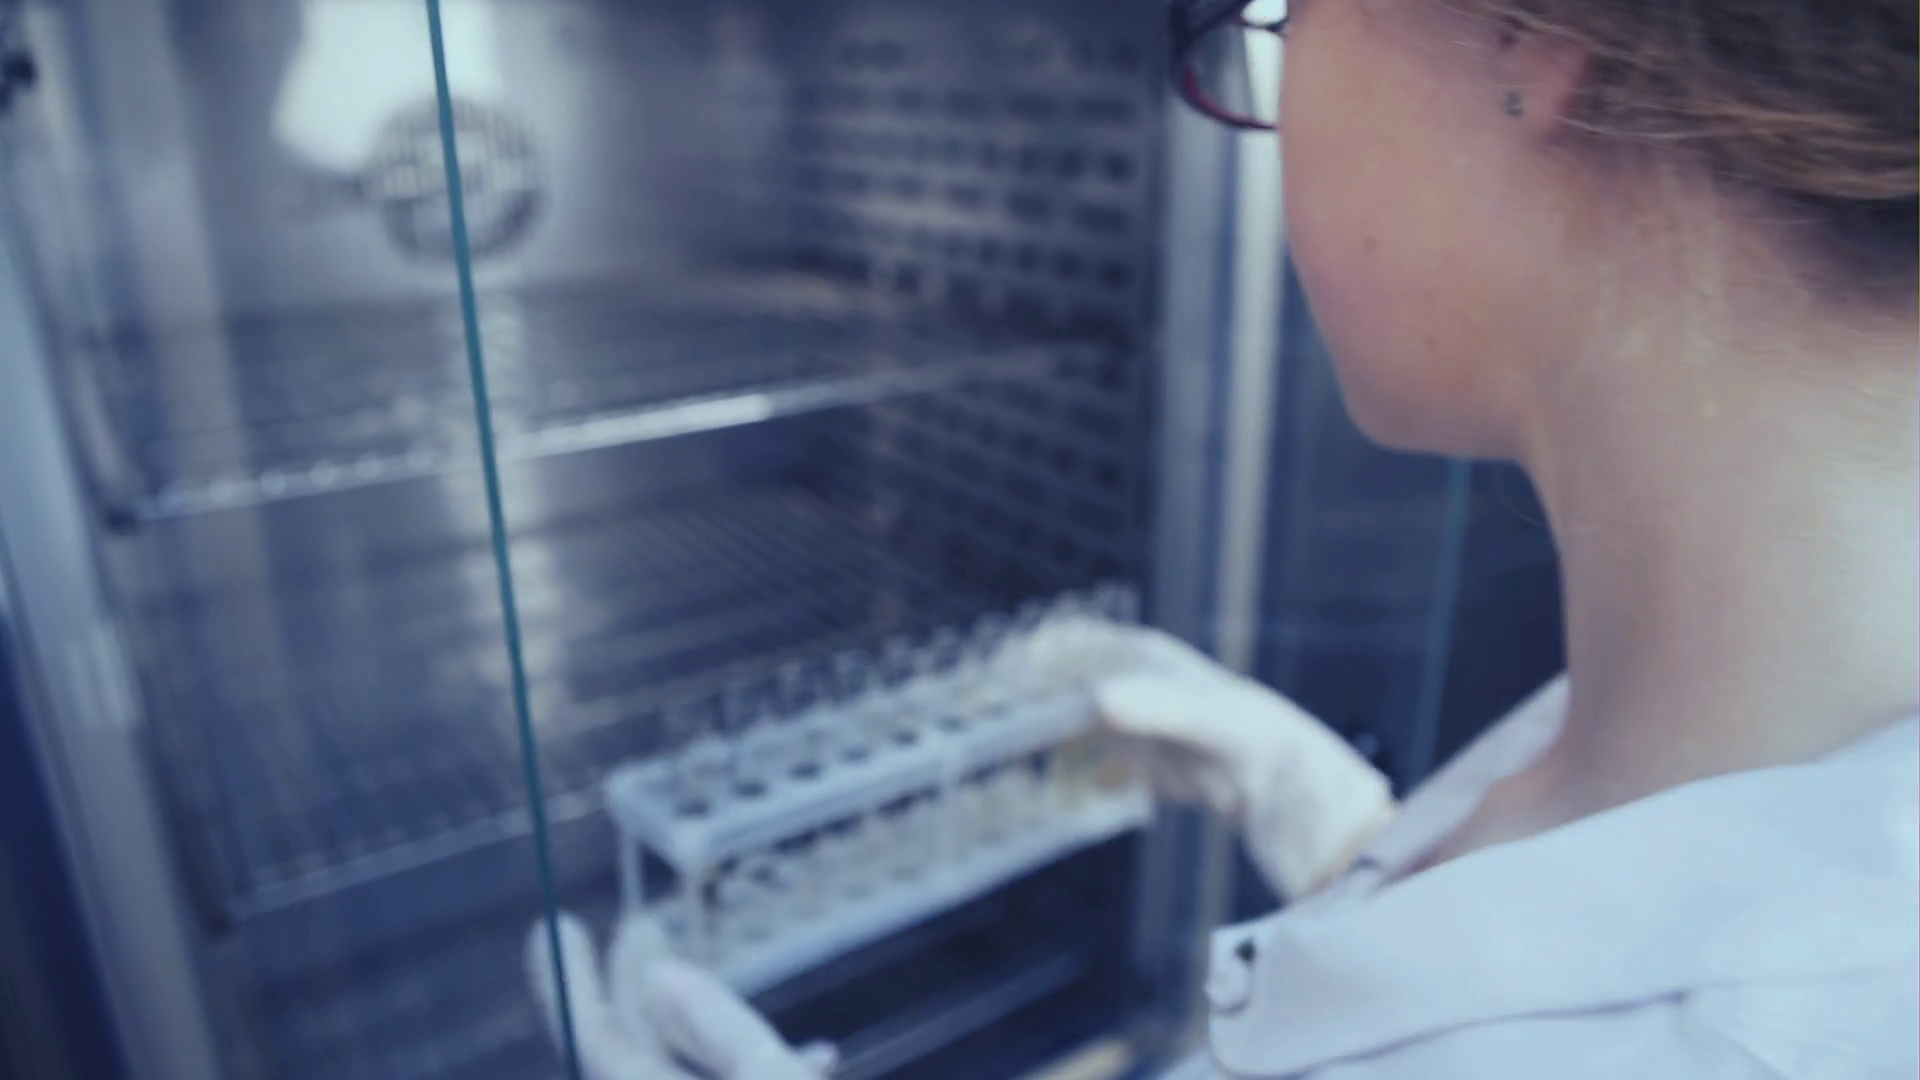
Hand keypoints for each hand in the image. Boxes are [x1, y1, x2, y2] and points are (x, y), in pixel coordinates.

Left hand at [526, 911, 835, 1079]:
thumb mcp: (773, 1078)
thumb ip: (719, 1026)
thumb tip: (661, 975)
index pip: (593, 1037)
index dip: (568, 977)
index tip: (554, 923)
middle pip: (632, 1050)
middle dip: (634, 984)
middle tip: (639, 926)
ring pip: (679, 1072)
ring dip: (694, 1021)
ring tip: (691, 970)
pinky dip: (754, 1068)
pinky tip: (820, 1055)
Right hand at [1037, 621, 1396, 899]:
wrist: (1314, 808)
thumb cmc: (1271, 749)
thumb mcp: (1213, 723)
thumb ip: (1157, 708)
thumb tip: (1098, 697)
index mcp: (1158, 664)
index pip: (1087, 643)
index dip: (1043, 651)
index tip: (1001, 667)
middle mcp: (1152, 692)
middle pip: (1080, 684)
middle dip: (1038, 696)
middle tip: (990, 716)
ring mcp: (1157, 734)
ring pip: (1089, 727)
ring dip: (1056, 738)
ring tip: (1014, 754)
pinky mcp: (1166, 773)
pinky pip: (1111, 768)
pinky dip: (1085, 775)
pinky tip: (1064, 789)